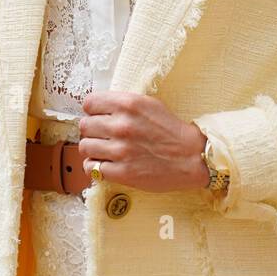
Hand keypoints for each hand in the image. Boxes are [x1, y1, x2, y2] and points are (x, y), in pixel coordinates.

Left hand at [79, 91, 210, 192]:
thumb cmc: (171, 130)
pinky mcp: (122, 172)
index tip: (99, 117)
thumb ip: (123, 104)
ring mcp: (121, 150)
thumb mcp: (149, 104)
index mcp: (128, 104)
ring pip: (84, 147)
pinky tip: (105, 164)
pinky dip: (95, 167)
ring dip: (92, 149)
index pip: (89, 103)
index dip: (92, 111)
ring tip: (104, 151)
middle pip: (84, 125)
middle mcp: (122, 126)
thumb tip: (97, 108)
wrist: (192, 157)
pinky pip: (91, 168)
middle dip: (92, 131)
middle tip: (103, 136)